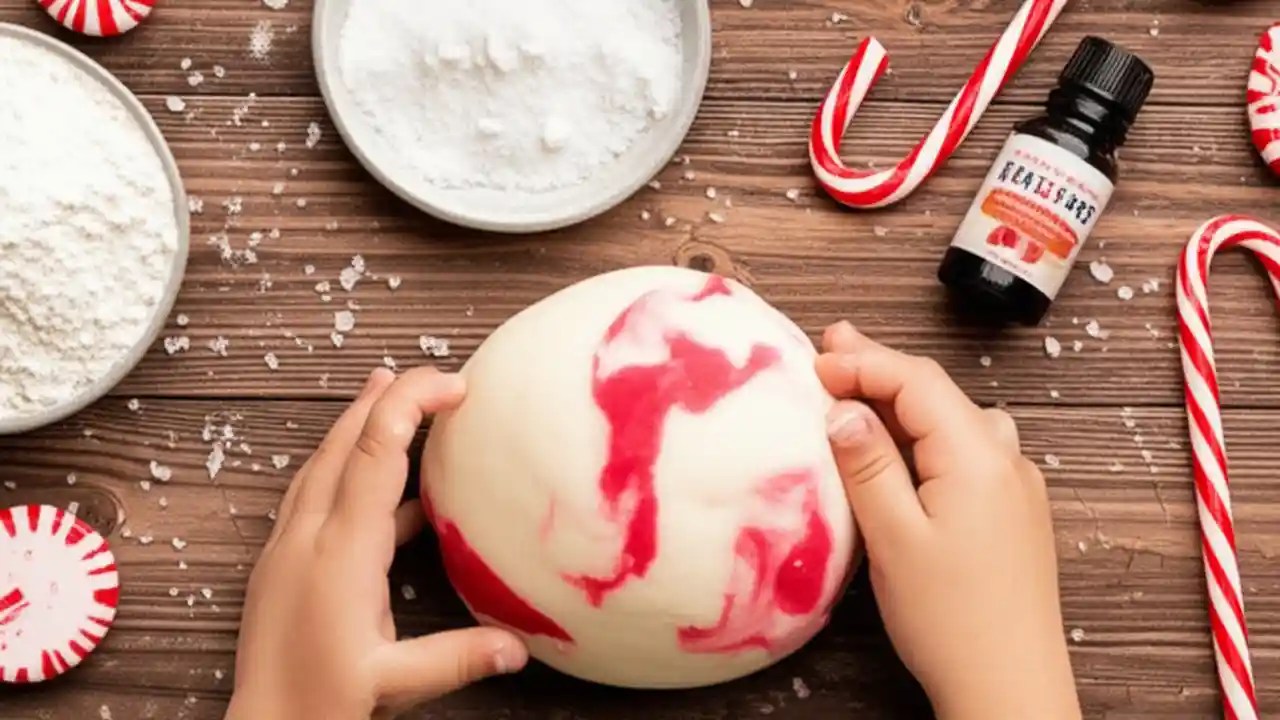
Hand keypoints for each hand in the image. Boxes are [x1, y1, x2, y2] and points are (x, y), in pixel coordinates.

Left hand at [226, 367, 528, 719]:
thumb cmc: (319, 706)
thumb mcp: (397, 682)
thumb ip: (460, 657)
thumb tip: (521, 645)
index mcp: (342, 551)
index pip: (377, 452)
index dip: (412, 405)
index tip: (455, 386)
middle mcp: (309, 535)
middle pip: (343, 442)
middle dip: (382, 398)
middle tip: (418, 373)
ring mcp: (289, 546)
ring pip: (322, 463)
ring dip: (356, 425)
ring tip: (383, 399)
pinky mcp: (281, 563)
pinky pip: (313, 493)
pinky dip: (344, 468)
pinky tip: (376, 487)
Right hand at [816, 322, 1079, 719]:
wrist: (1012, 689)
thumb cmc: (950, 620)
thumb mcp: (893, 538)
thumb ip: (867, 465)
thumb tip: (844, 410)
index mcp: (977, 457)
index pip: (916, 382)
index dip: (863, 362)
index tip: (815, 361)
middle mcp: (1006, 460)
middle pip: (937, 394)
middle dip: (882, 368)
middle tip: (832, 346)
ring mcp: (1016, 488)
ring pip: (954, 420)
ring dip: (904, 400)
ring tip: (860, 387)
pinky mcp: (1014, 515)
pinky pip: (968, 452)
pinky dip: (927, 433)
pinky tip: (904, 446)